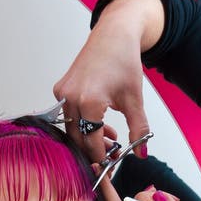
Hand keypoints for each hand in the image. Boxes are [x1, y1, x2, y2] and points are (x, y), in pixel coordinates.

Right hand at [53, 0, 164, 162]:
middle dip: (95, 151)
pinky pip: (68, 116)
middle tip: (114, 154)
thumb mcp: (135, 100)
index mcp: (90, 102)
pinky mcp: (59, 89)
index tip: (113, 165)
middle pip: (78, 139)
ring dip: (90, 138)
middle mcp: (70, 98)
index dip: (103, 158)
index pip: (92, 142)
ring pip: (72, 129)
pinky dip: (83, 125)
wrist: (113, 35)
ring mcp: (62, 93)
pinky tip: (101, 124)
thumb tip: (141, 154)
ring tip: (112, 137)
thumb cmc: (124, 62)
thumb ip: (138, 130)